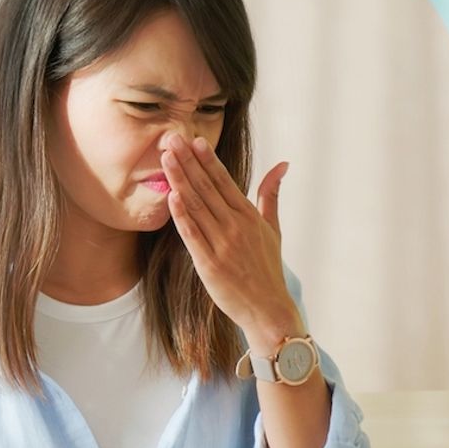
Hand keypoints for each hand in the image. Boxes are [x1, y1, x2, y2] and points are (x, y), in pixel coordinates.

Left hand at [162, 134, 298, 346]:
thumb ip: (271, 195)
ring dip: (180, 180)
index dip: (208, 160)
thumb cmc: (267, 268)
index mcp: (249, 215)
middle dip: (188, 162)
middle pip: (207, 187)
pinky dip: (182, 215)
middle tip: (171, 139)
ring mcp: (222, 244)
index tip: (194, 140)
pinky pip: (193, 235)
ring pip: (197, 206)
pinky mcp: (209, 264)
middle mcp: (236, 226)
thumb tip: (282, 164)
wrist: (268, 308)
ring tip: (166, 158)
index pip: (224, 181)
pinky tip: (172, 196)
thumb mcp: (273, 228)